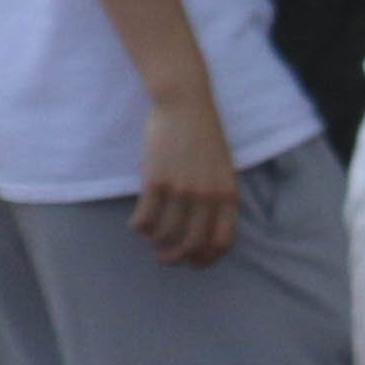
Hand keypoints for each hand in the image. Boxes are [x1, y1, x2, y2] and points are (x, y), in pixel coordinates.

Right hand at [133, 83, 245, 266]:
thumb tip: (206, 227)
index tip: (193, 262)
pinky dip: (140, 227)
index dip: (207, 258)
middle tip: (165, 257)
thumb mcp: (224, 167)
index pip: (222, 242)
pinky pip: (146, 218)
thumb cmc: (204, 134)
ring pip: (166, 234)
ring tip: (150, 239)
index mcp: (228, 194)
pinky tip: (136, 223)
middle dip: (176, 257)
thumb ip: (220, 195)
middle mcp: (208, 196)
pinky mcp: (157, 181)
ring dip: (156, 243)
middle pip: (192, 244)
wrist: (185, 102)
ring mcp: (182, 190)